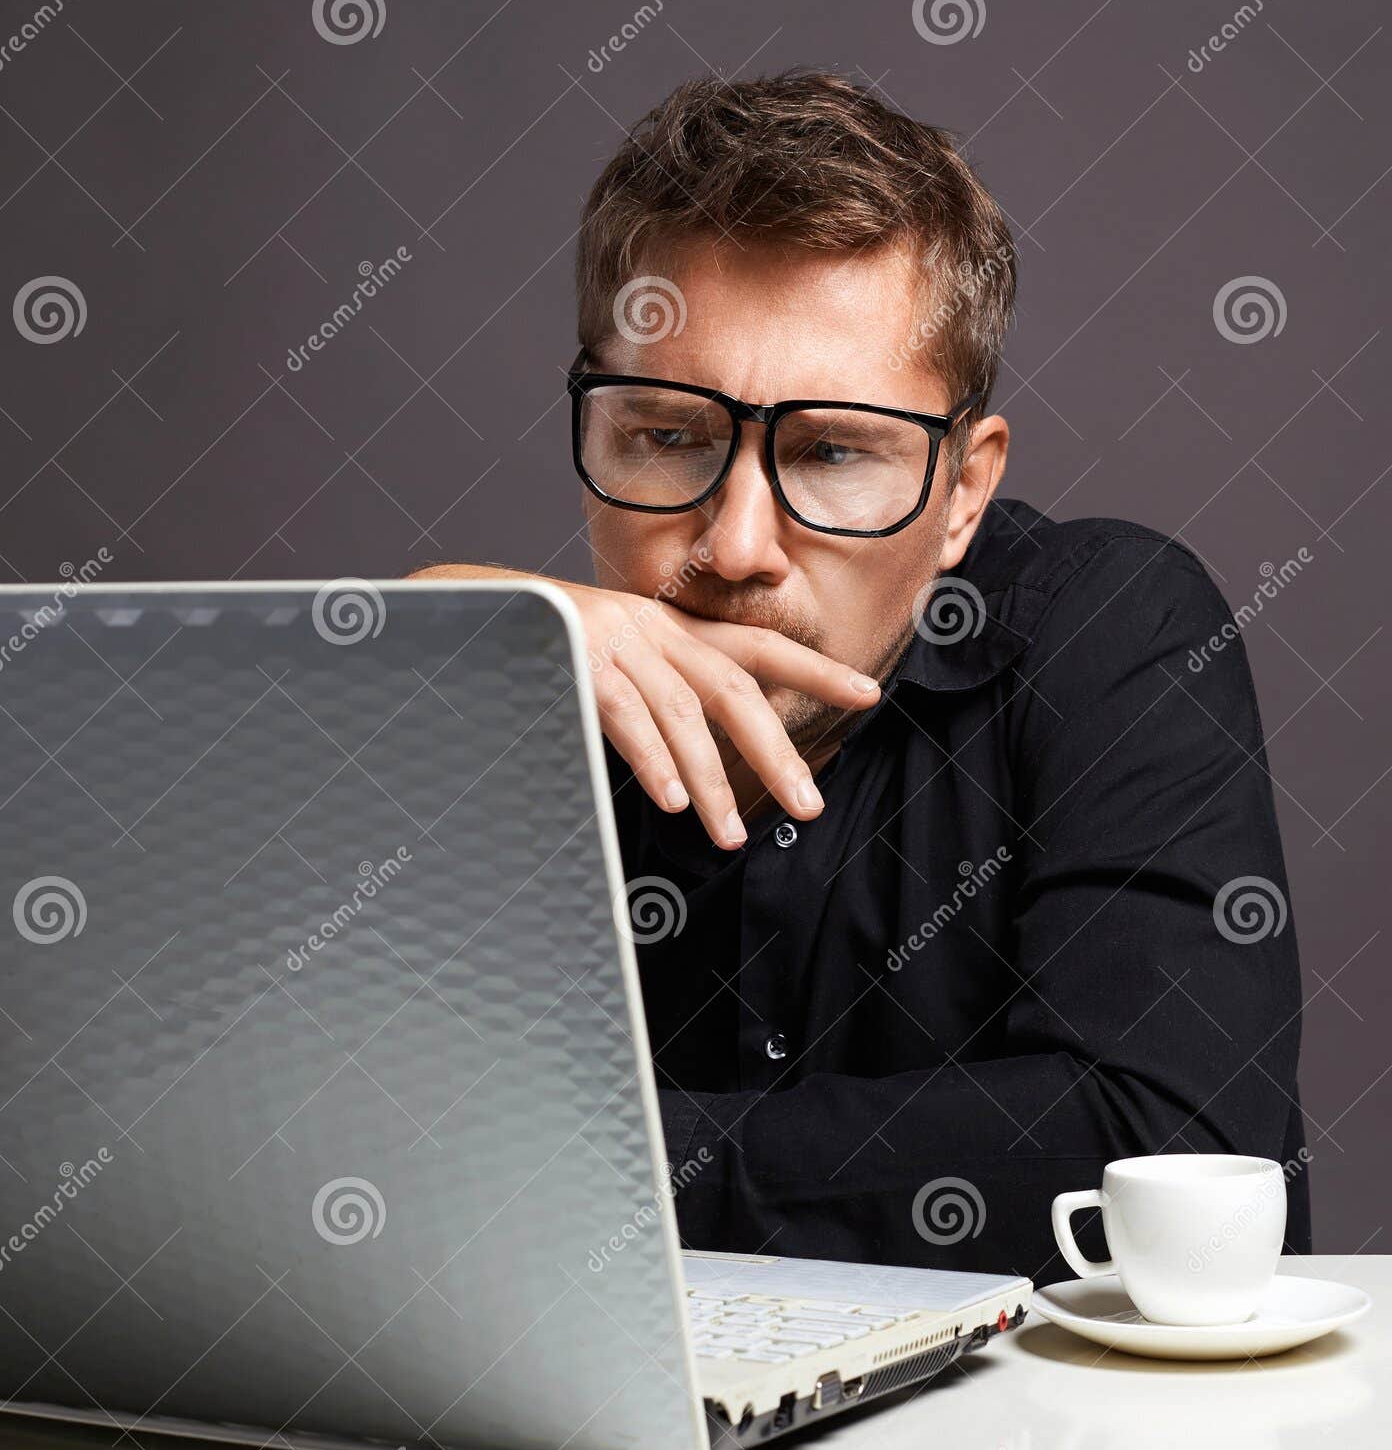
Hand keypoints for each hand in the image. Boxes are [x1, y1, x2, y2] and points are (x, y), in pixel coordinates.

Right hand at [406, 565, 878, 847]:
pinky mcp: (574, 658)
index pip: (757, 650)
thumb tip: (704, 772)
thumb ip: (663, 703)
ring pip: (682, 712)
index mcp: (668, 629)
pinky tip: (674, 801)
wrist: (463, 614)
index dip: (815, 671)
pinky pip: (624, 716)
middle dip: (775, 751)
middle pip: (733, 689)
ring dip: (713, 779)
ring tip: (732, 835)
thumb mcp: (618, 669)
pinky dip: (651, 759)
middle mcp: (651, 629)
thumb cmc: (546, 655)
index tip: (870, 694)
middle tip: (810, 807)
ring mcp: (613, 641)